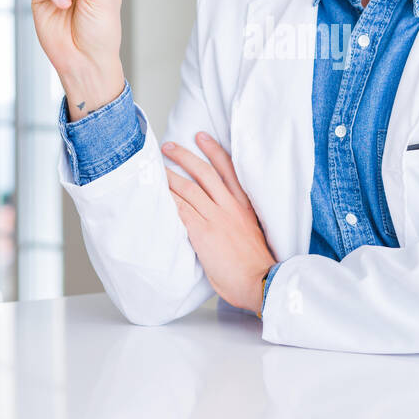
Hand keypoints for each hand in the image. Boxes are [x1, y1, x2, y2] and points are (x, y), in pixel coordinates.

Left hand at [162, 132, 275, 313]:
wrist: (260, 280)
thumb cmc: (256, 264)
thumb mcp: (251, 232)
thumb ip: (237, 219)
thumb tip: (220, 216)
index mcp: (244, 206)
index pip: (228, 170)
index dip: (213, 151)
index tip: (202, 137)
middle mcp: (230, 206)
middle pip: (204, 173)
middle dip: (185, 157)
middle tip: (170, 146)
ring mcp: (216, 218)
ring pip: (189, 189)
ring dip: (170, 176)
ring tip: (157, 167)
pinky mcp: (202, 231)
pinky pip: (181, 210)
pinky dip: (168, 199)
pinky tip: (157, 194)